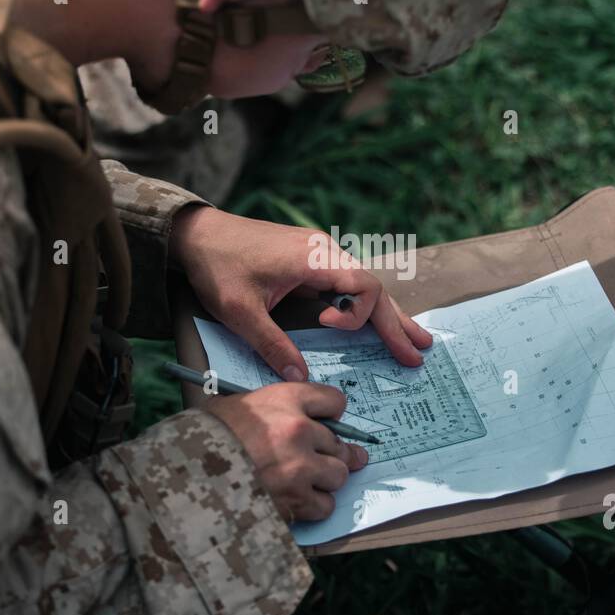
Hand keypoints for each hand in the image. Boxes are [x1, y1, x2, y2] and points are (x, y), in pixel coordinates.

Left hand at [172, 206, 431, 380]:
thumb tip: (300, 379)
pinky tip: (377, 324)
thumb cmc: (217, 266)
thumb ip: (272, 345)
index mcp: (314, 257)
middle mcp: (325, 251)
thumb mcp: (239, 311)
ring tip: (413, 340)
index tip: (327, 325)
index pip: (364, 285)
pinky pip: (347, 284)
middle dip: (395, 323)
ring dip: (386, 315)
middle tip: (417, 354)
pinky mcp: (311, 260)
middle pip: (373, 288)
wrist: (197, 234)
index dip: (357, 313)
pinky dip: (364, 307)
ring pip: (363, 286)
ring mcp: (320, 253)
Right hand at [203, 382, 367, 523]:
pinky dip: (314, 506)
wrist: (182, 477)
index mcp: (284, 400)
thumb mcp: (232, 407)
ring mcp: (300, 467)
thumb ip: (269, 410)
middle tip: (319, 459)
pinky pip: (325, 505)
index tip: (328, 422)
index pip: (333, 400)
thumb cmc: (200, 439)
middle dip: (330, 453)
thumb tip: (291, 421)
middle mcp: (298, 431)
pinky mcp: (296, 501)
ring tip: (304, 482)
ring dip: (325, 480)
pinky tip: (296, 501)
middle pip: (339, 442)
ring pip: (338, 474)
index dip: (332, 413)